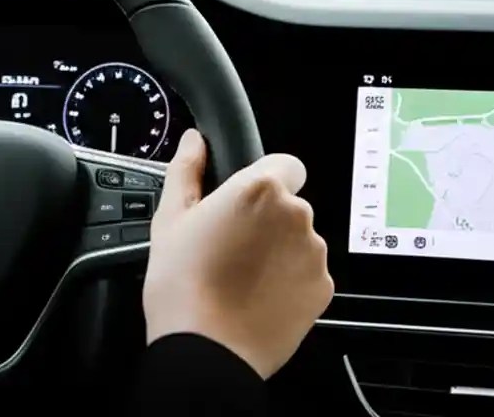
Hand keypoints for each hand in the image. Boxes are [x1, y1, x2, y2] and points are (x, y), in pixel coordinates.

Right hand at [142, 129, 332, 378]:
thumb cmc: (182, 285)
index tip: (244, 203)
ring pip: (300, 239)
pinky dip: (289, 280)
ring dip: (279, 250)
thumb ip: (186, 171)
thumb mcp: (170, 219)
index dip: (265, 180)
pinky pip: (308, 272)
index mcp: (259, 189)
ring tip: (241, 276)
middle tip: (231, 245)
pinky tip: (257, 296)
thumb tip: (193, 142)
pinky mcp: (323, 288)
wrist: (206, 350)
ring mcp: (314, 253)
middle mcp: (296, 215)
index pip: (285, 163)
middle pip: (290, 204)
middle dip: (267, 219)